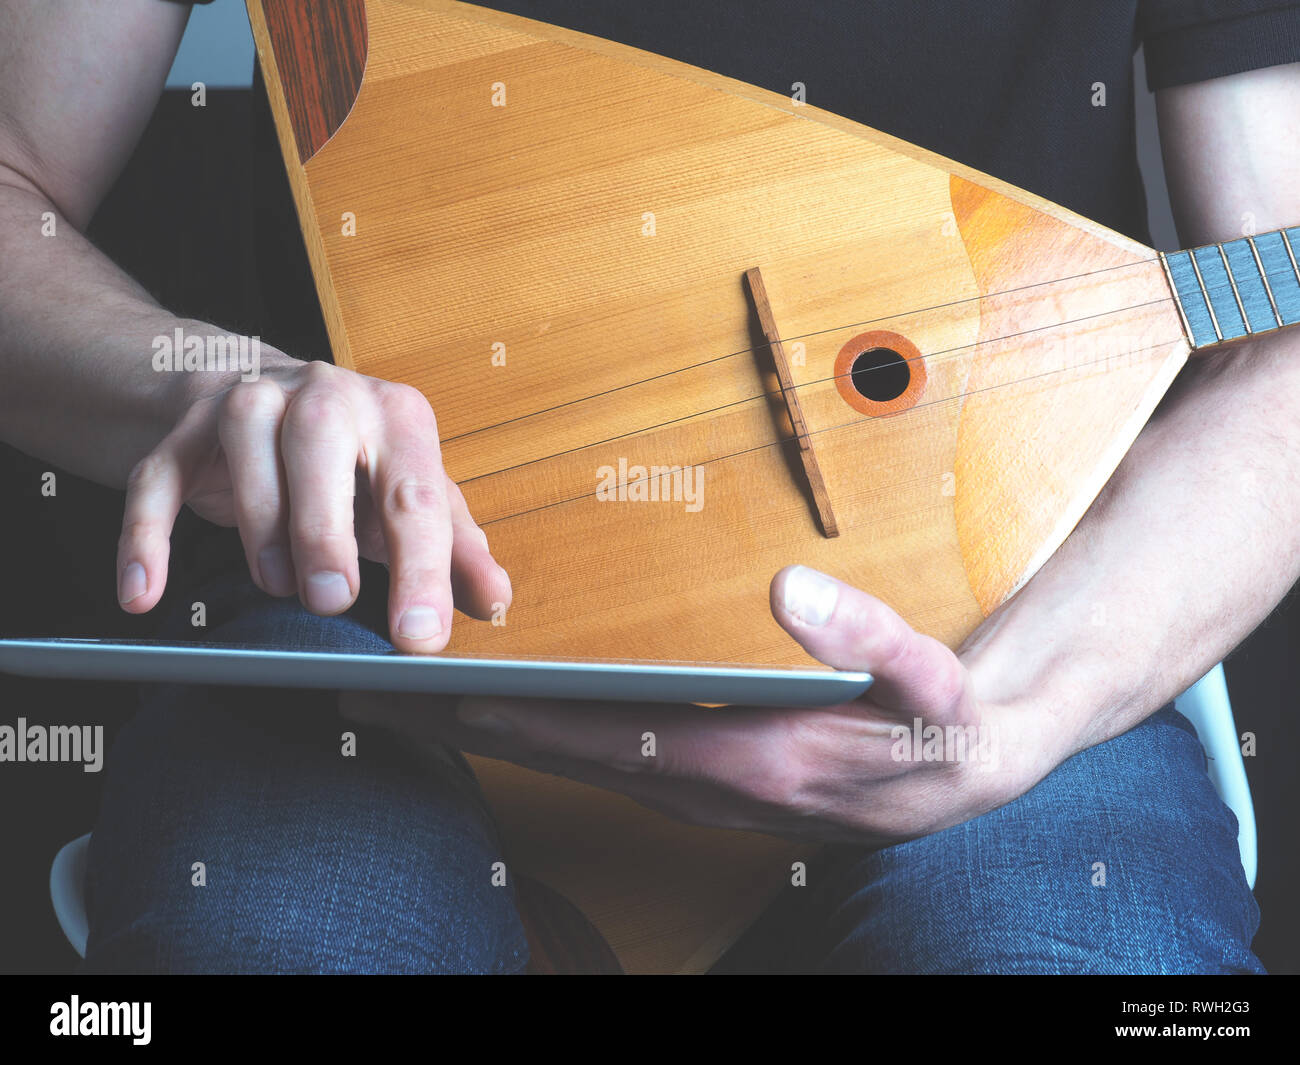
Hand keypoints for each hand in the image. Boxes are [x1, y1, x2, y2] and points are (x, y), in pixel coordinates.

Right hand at [116, 353, 510, 651]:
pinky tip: (144, 592)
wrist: (275, 402)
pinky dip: (146, 535)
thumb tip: (495, 600)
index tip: (420, 637)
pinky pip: (157, 478)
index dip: (423, 569)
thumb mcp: (414, 500)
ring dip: (258, 525)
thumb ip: (456, 549)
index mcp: (396, 417)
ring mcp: (250, 402)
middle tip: (332, 602)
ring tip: (276, 588)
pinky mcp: (186, 431)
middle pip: (321, 447)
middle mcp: (326, 395)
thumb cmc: (359, 466)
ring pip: (244, 447)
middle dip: (325, 529)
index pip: (414, 494)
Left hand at [341, 565, 1048, 843]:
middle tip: (384, 698)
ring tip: (424, 701)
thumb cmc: (944, 728)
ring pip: (580, 764)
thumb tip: (786, 591)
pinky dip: (547, 736)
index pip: (614, 740)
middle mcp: (712, 790)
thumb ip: (868, 636)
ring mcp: (703, 793)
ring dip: (502, 735)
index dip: (527, 720)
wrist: (967, 772)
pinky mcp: (705, 782)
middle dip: (478, 730)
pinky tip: (514, 713)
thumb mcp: (933, 682)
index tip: (445, 696)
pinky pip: (606, 762)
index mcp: (754, 764)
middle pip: (573, 758)